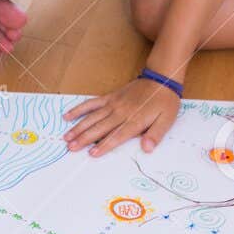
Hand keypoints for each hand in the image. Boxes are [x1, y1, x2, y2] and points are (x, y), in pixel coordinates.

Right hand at [62, 78, 180, 155]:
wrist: (160, 79)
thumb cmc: (164, 102)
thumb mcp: (166, 120)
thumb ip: (155, 135)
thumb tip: (147, 149)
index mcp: (134, 120)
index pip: (116, 135)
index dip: (104, 145)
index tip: (92, 153)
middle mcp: (120, 112)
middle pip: (99, 128)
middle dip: (84, 138)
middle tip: (71, 148)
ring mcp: (113, 104)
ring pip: (92, 117)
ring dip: (78, 127)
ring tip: (67, 137)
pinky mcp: (109, 97)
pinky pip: (91, 103)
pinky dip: (79, 109)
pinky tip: (67, 116)